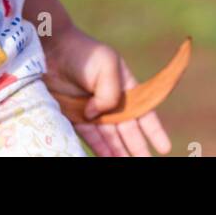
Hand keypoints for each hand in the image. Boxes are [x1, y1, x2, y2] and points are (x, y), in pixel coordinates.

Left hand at [43, 24, 172, 156]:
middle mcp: (110, 100)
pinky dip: (99, 149)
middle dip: (138, 148)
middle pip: (128, 130)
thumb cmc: (83, 52)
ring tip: (127, 166)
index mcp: (124, 85)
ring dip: (119, 153)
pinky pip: (90, 137)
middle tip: (146, 163)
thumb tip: (95, 117)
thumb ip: (109, 94)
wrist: (51, 49)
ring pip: (110, 138)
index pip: (143, 111)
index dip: (154, 130)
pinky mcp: (75, 116)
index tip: (164, 148)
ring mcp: (93, 110)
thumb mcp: (106, 66)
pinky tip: (107, 159)